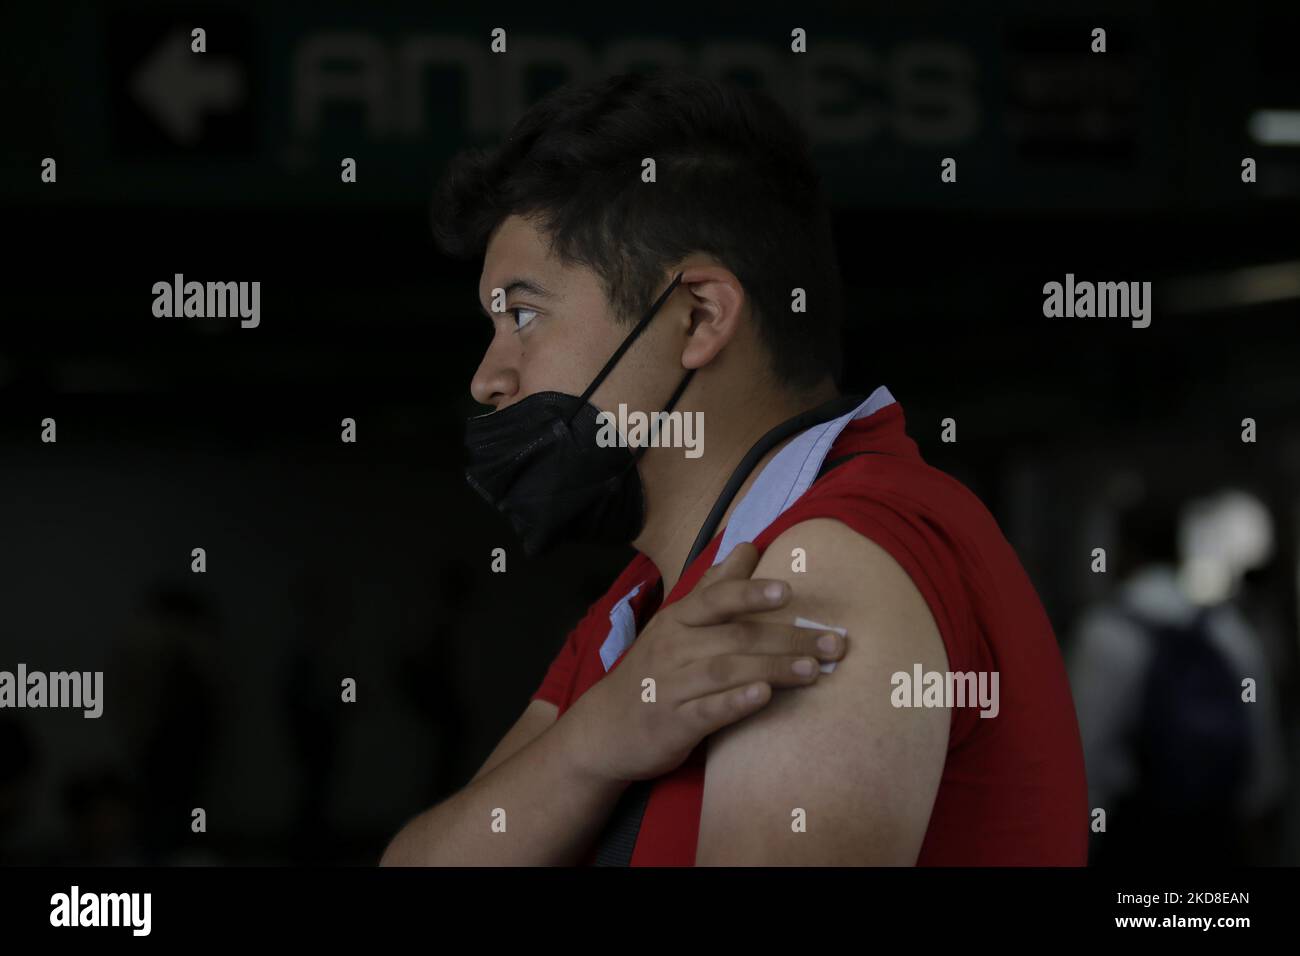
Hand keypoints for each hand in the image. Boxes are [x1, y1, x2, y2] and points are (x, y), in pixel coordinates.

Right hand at [564, 542, 847, 783]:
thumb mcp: (675, 624)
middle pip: (736, 638)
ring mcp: (672, 687)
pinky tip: (763, 696)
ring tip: (813, 670)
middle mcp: (674, 649)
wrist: (606, 729)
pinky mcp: (673, 723)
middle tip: (833, 642)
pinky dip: (735, 703)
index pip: (716, 600)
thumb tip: (747, 546)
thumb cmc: (653, 671)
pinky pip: (706, 711)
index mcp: (678, 621)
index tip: (789, 591)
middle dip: (788, 639)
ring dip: (773, 669)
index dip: (751, 593)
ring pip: (727, 672)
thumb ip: (714, 588)